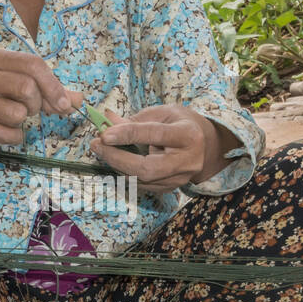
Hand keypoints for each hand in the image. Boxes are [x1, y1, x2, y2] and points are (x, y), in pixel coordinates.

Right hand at [0, 49, 84, 146]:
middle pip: (27, 88)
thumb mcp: (14, 82)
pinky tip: (1, 130)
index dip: (53, 85)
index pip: (32, 64)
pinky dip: (14, 137)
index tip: (63, 104)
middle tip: (27, 109)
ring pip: (17, 114)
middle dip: (35, 104)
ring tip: (8, 117)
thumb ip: (48, 88)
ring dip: (21, 121)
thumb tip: (79, 100)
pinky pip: (9, 134)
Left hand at [89, 105, 210, 191]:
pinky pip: (142, 186)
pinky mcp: (171, 189)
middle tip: (97, 145)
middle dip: (117, 159)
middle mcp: (187, 160)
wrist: (205, 145)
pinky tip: (115, 161)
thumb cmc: (181, 124)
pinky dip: (125, 173)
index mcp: (188, 135)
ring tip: (103, 151)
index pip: (155, 135)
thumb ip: (135, 119)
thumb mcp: (162, 113)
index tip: (104, 134)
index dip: (128, 135)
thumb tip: (106, 120)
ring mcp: (180, 179)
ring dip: (117, 166)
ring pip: (142, 180)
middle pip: (147, 168)